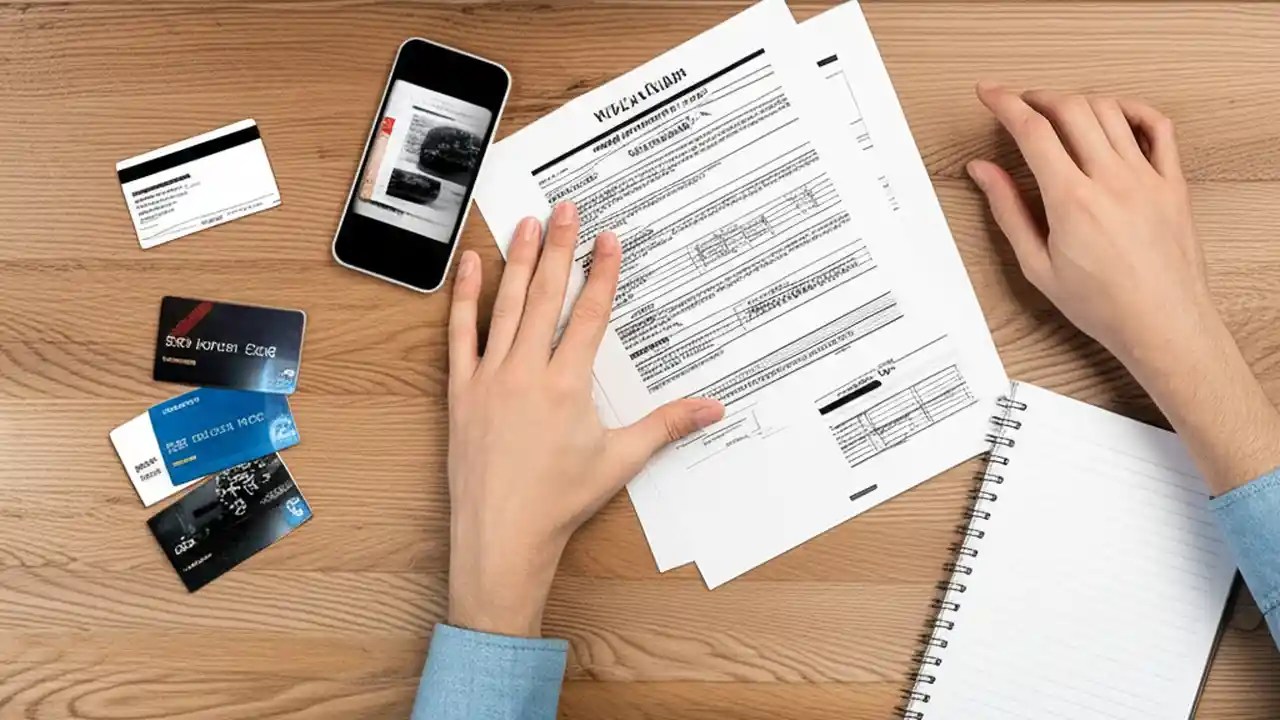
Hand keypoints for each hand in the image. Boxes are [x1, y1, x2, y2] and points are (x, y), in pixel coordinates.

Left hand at [444, 202, 723, 636]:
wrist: (503, 536)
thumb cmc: (560, 501)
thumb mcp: (621, 460)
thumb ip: (668, 426)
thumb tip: (713, 409)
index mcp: (567, 385)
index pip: (589, 315)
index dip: (601, 273)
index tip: (607, 239)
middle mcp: (527, 372)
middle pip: (546, 297)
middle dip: (559, 249)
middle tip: (564, 209)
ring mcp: (490, 378)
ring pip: (505, 306)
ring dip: (518, 262)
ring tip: (526, 225)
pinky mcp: (462, 391)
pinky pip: (460, 335)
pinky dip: (465, 298)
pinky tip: (472, 266)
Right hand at [969, 83, 1279, 492]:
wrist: (1162, 324)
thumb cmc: (1101, 305)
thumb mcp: (1037, 265)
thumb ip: (1008, 210)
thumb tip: (983, 171)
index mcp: (1072, 202)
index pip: (1033, 132)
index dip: (1005, 104)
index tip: (990, 93)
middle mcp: (1112, 181)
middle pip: (1071, 109)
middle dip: (1038, 97)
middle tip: (1020, 103)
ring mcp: (1147, 177)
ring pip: (1110, 110)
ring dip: (1078, 100)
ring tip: (1059, 111)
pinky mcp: (1172, 182)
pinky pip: (1158, 127)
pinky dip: (1133, 109)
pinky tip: (1114, 114)